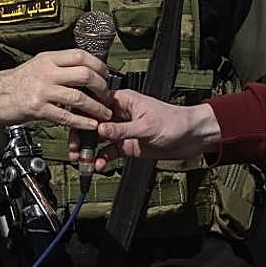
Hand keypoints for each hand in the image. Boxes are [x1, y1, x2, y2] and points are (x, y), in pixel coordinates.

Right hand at [0, 50, 111, 129]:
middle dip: (101, 87)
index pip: (81, 55)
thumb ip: (59, 66)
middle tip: (107, 96)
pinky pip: (65, 115)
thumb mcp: (38, 65)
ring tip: (104, 114)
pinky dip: (81, 121)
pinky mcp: (37, 108)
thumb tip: (85, 70)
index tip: (105, 76)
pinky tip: (89, 124)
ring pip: (78, 96)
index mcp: (49, 58)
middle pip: (84, 74)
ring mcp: (42, 90)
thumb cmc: (16, 82)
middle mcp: (47, 71)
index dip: (99, 66)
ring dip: (96, 107)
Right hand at [85, 91, 219, 169]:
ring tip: (82, 161)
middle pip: (92, 123)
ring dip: (89, 151)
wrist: (191, 137)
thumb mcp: (146, 126)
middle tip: (74, 149)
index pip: (95, 104)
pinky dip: (102, 159)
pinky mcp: (127, 146)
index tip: (73, 126)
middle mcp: (119, 115)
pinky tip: (99, 165)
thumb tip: (100, 129)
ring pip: (98, 140)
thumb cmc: (174, 121)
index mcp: (123, 101)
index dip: (82, 114)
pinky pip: (109, 152)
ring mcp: (122, 131)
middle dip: (81, 136)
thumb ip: (122, 129)